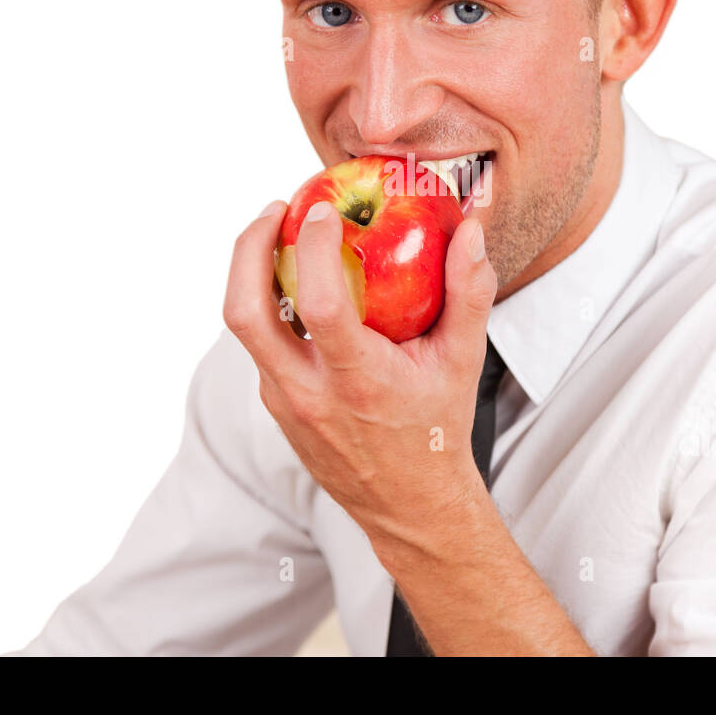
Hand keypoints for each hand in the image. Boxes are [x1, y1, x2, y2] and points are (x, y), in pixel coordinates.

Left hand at [222, 197, 499, 552]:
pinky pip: (262, 344)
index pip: (320, 305)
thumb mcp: (463, 362)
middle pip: (244, 314)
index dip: (313, 249)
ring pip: (244, 327)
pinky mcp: (276, 404)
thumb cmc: (438, 428)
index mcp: (357, 381)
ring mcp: (284, 403)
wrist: (409, 505)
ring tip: (281, 232)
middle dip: (248, 250)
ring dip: (252, 272)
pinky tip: (297, 279)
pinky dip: (270, 302)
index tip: (322, 209)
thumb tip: (471, 231)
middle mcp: (308, 394)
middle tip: (276, 210)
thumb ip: (470, 293)